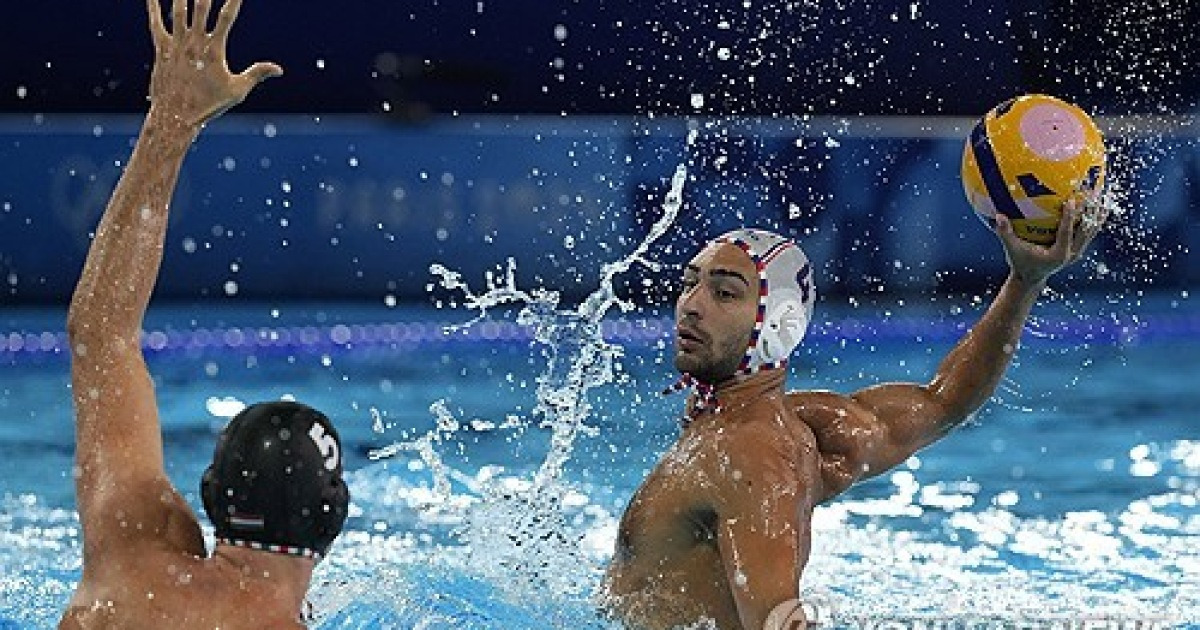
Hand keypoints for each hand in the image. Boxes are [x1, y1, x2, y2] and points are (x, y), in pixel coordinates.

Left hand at [145, 0, 281, 129]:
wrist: (176, 117)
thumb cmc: (208, 105)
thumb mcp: (237, 91)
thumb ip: (257, 74)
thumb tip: (279, 69)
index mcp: (214, 50)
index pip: (227, 17)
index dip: (233, 0)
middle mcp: (194, 42)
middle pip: (201, 7)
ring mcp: (176, 44)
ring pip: (178, 10)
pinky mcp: (162, 49)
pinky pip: (156, 23)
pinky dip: (153, 7)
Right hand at [995, 194, 1109, 286]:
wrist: (1031, 278)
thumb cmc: (1021, 263)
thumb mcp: (1012, 249)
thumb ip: (1005, 233)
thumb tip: (998, 215)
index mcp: (1058, 254)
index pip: (1066, 232)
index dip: (1069, 216)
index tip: (1072, 200)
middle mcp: (1071, 254)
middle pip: (1085, 230)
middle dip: (1090, 212)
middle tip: (1094, 193)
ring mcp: (1077, 252)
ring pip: (1091, 230)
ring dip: (1097, 214)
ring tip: (1103, 196)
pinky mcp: (1078, 248)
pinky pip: (1089, 232)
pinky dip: (1095, 219)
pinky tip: (1100, 206)